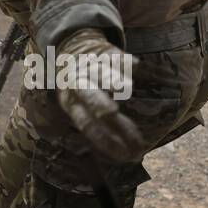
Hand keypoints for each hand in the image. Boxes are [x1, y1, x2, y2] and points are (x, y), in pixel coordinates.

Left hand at [54, 28, 145, 162]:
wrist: (71, 51)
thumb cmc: (84, 91)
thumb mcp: (82, 109)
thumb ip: (105, 128)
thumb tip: (130, 156)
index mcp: (72, 103)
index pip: (85, 122)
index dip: (103, 137)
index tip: (124, 152)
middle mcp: (78, 85)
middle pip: (87, 95)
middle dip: (98, 103)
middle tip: (111, 113)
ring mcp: (89, 67)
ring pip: (99, 72)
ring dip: (110, 79)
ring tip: (125, 88)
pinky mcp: (102, 52)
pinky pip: (112, 55)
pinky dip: (123, 60)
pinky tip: (136, 66)